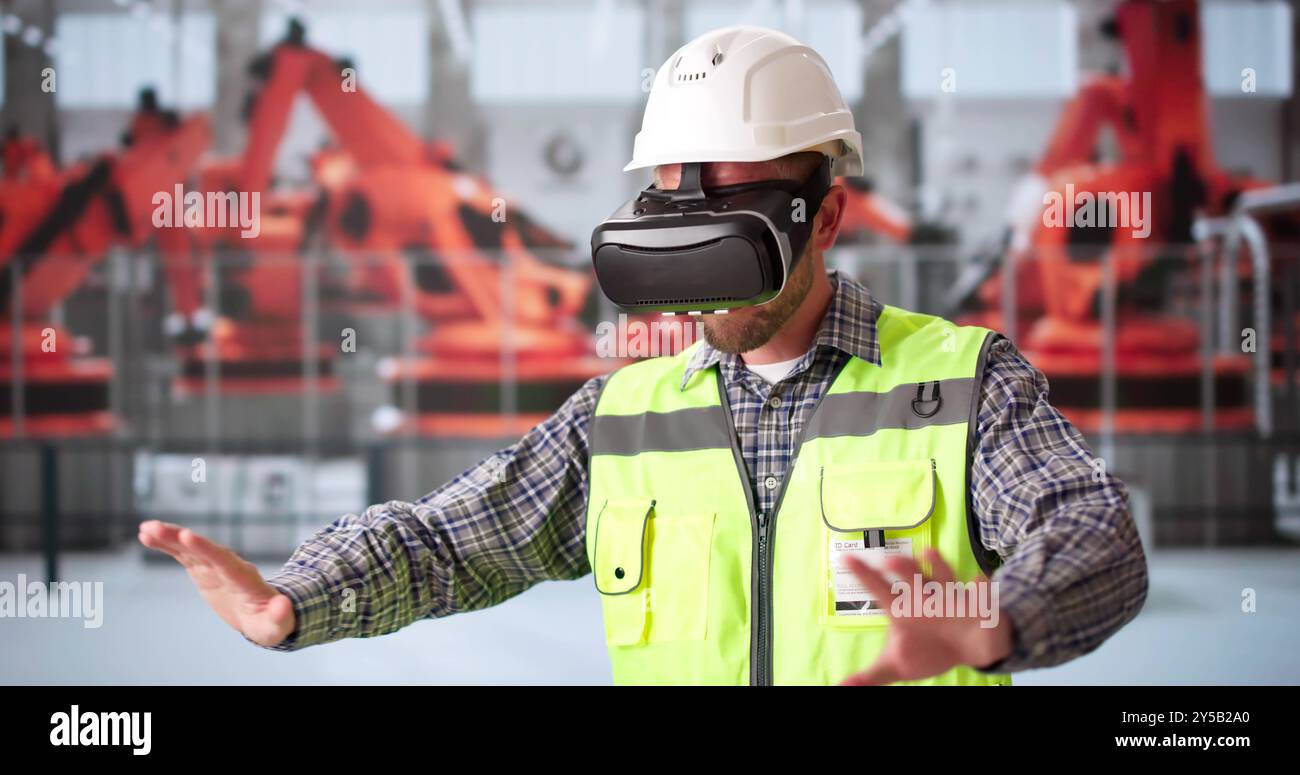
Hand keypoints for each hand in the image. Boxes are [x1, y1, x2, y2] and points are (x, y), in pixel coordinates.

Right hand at [138, 520, 295, 646]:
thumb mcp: (277, 625)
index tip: (187, 536)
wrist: (262, 612)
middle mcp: (228, 566)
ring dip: (169, 538)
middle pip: (204, 550)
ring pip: (190, 548)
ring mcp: (214, 566)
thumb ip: (280, 616)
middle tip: (157, 528)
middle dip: (181, 539)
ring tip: (145, 528)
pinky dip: (166, 545)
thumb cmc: (270, 621)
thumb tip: (284, 607)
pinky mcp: (202, 568)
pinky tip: (146, 535)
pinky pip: (182, 554)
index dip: (205, 549)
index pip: (224, 561)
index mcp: (244, 579)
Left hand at [838, 548, 1012, 685]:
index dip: (862, 574)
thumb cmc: (925, 648)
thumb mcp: (896, 665)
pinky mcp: (977, 605)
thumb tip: (841, 688)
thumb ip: (870, 676)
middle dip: (903, 568)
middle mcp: (923, 596)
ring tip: (927, 554)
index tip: (846, 559)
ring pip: (942, 577)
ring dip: (936, 566)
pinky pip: (980, 594)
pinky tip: (977, 581)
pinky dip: (980, 588)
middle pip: (910, 577)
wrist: (966, 649)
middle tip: (890, 562)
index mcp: (901, 608)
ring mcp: (951, 597)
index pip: (877, 588)